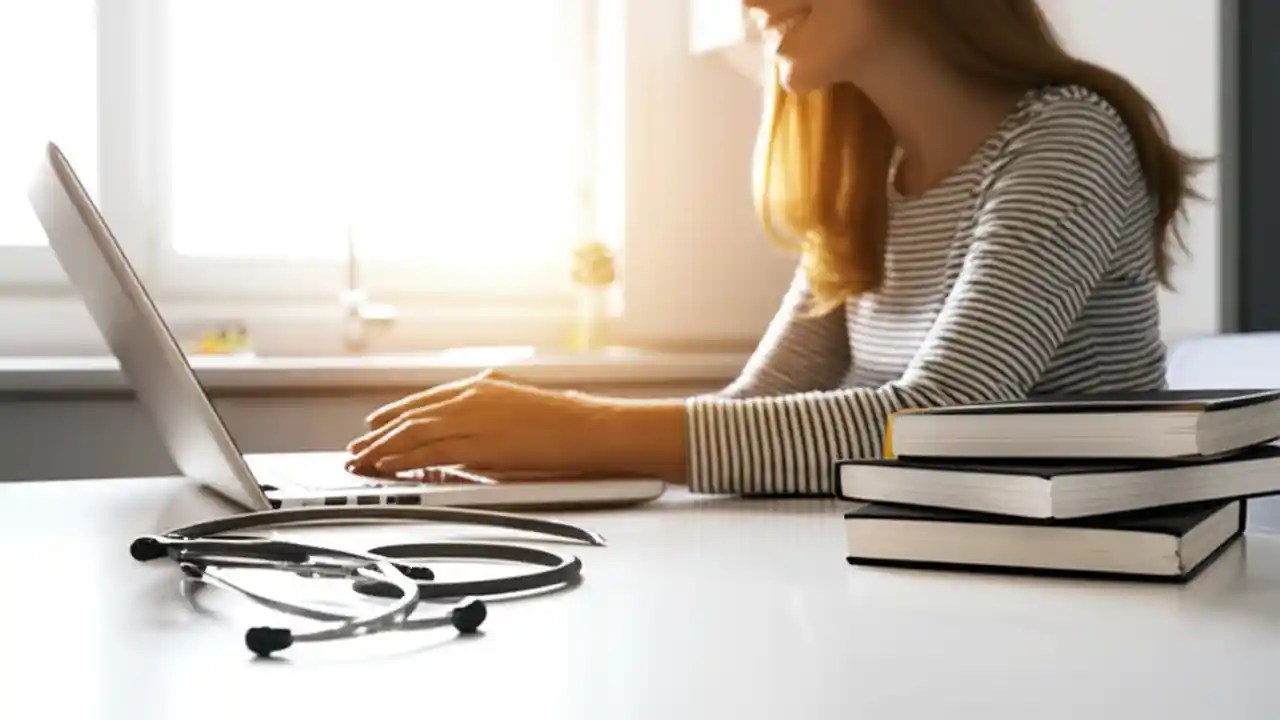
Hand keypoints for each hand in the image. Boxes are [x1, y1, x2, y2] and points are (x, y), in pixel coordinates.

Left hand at [345, 370, 687, 479]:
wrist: (590, 428)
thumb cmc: (569, 424)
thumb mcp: (523, 411)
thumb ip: (493, 420)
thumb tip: (474, 441)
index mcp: (483, 386)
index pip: (428, 401)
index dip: (397, 414)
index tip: (376, 424)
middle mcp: (472, 397)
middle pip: (413, 416)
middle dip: (380, 434)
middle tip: (357, 448)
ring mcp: (473, 418)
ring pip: (413, 433)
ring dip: (382, 448)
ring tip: (360, 461)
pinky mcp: (478, 443)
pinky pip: (429, 452)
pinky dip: (402, 459)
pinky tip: (385, 467)